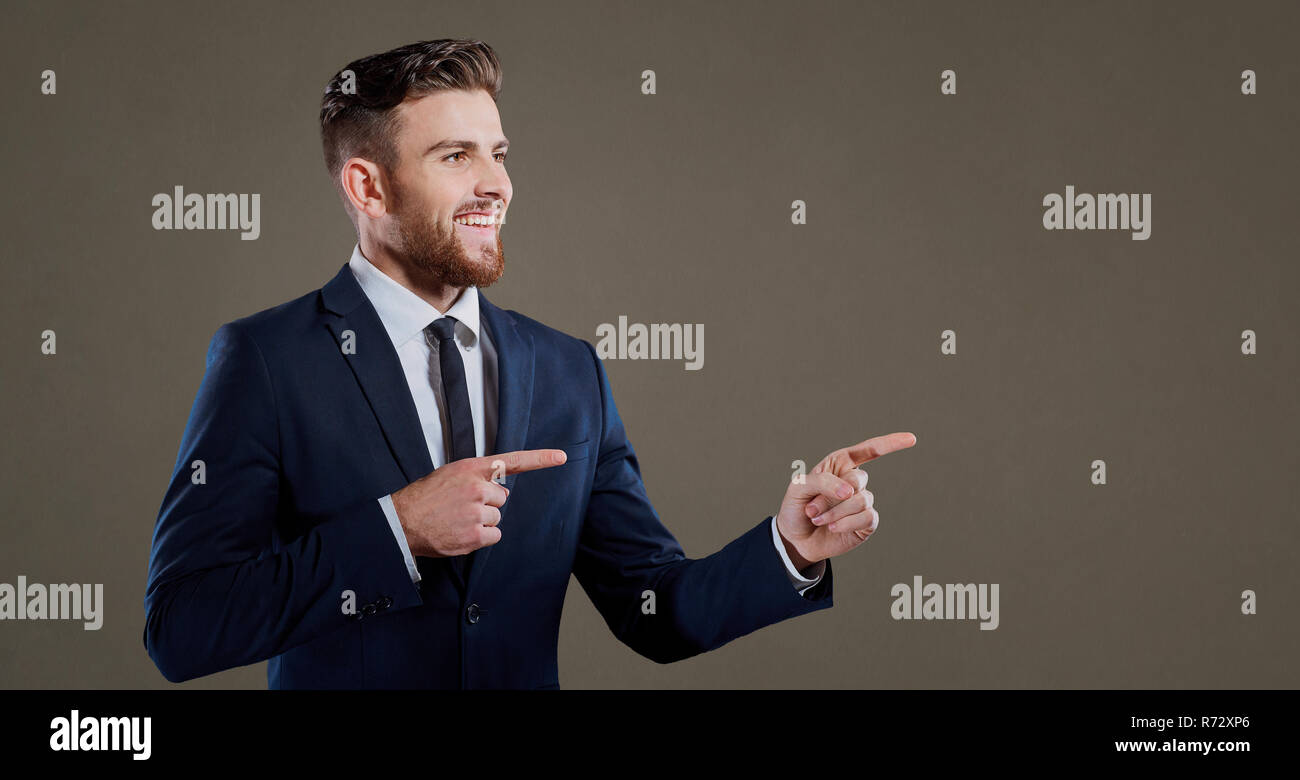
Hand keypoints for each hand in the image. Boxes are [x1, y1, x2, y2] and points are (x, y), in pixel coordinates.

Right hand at [392, 449, 566, 557]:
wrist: (402, 522)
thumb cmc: (425, 498)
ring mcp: (476, 512)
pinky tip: (462, 533)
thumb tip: (501, 491)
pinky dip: (482, 537)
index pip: (512, 461)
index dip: (540, 459)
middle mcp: (476, 488)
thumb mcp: (450, 474)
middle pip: (502, 498)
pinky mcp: (475, 534)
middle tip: (462, 507)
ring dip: (482, 522)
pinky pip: (494, 535)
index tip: (561, 457)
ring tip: (457, 520)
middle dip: (487, 504)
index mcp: (470, 468)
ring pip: (497, 518)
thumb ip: (477, 477)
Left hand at [776, 432, 916, 567]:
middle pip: (858, 479)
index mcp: (840, 464)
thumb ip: (822, 481)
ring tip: (818, 519)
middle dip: (832, 496)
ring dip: (835, 512)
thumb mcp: (799, 487)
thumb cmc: (797, 507)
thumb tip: (850, 491)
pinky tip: (832, 528)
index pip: (869, 450)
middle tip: (812, 509)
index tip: (911, 439)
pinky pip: (866, 517)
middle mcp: (854, 481)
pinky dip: (846, 523)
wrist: (797, 538)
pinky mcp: (867, 522)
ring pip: (860, 500)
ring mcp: (862, 501)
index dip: (890, 443)